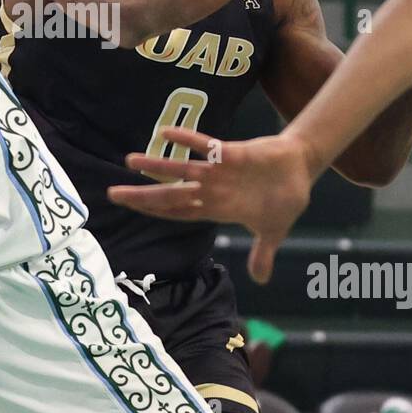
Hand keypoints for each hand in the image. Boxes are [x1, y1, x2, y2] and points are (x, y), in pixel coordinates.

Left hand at [108, 129, 313, 282]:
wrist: (300, 168)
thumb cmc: (283, 198)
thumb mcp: (273, 232)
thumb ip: (263, 254)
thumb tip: (261, 279)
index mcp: (217, 209)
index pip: (178, 213)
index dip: (155, 213)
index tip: (131, 211)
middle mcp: (211, 190)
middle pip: (170, 194)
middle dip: (142, 195)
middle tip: (111, 194)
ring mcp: (219, 171)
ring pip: (181, 169)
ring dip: (156, 166)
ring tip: (129, 160)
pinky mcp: (233, 153)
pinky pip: (206, 146)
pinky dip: (187, 139)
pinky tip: (166, 133)